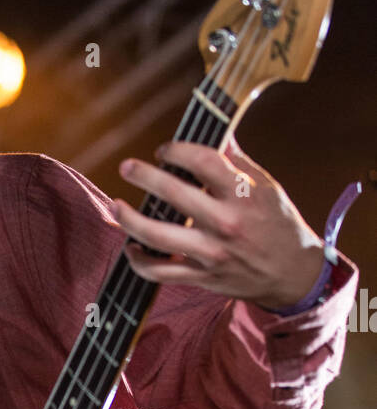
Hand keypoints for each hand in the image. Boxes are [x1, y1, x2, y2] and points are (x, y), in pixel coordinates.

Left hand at [110, 135, 324, 310]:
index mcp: (243, 194)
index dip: (177, 151)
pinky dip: (140, 261)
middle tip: (127, 167)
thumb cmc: (278, 224)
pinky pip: (161, 272)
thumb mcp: (267, 187)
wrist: (293, 274)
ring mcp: (212, 253)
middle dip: (144, 176)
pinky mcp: (203, 277)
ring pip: (159, 236)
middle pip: (174, 194)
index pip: (203, 161)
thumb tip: (217, 132)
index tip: (165, 151)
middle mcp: (226, 223)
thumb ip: (237, 162)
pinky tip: (132, 247)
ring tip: (116, 207)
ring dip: (131, 220)